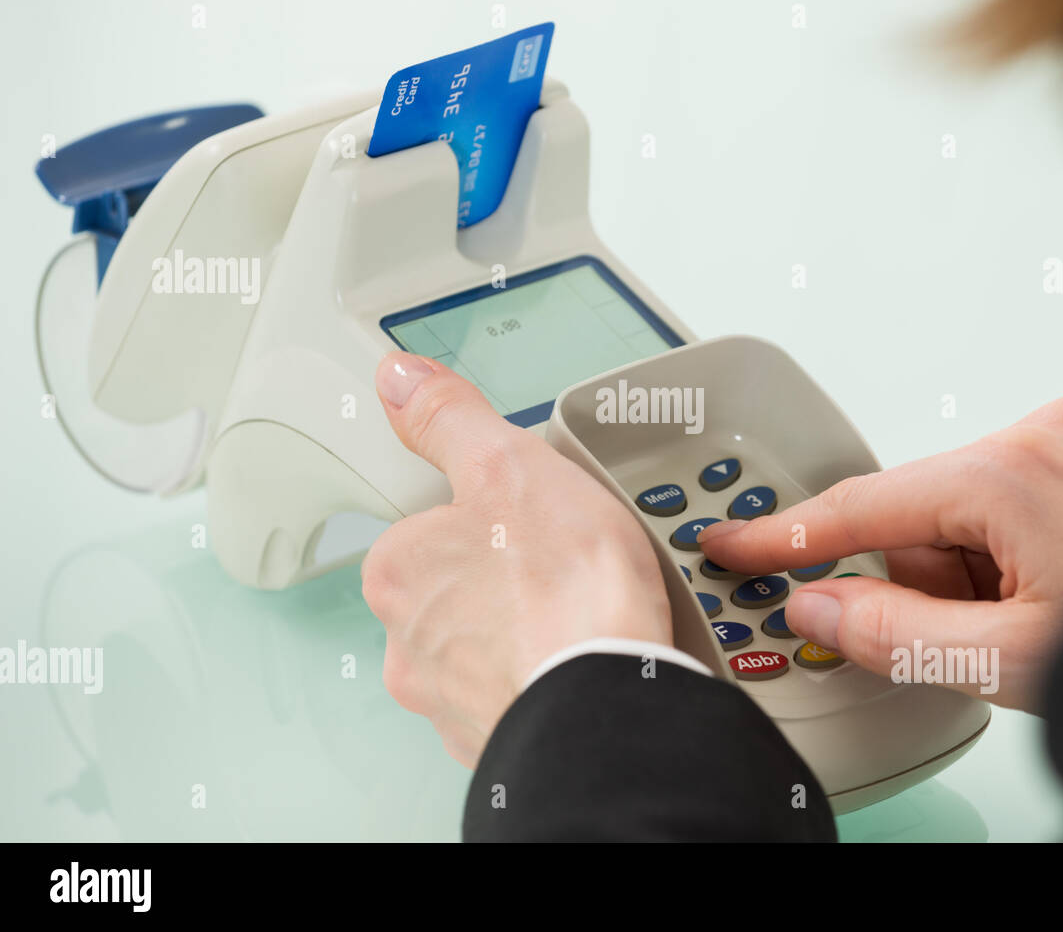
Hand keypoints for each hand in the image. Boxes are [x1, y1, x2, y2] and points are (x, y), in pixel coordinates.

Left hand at [361, 353, 672, 765]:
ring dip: (526, 631)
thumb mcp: (507, 464)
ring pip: (487, 646)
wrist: (609, 701)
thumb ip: (449, 418)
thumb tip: (399, 380)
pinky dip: (546, 678)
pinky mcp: (494, 738)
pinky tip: (585, 659)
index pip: (431, 526)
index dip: (488, 515)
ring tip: (584, 613)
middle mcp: (406, 642)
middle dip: (504, 577)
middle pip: (456, 588)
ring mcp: (449, 699)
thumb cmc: (563, 588)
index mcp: (397, 570)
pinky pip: (519, 692)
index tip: (530, 519)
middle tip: (565, 564)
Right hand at [698, 397, 1062, 711]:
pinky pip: (1000, 500)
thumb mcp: (1007, 661)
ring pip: (957, 508)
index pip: (863, 505)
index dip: (787, 535)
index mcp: (1012, 471)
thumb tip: (816, 609)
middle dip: (914, 577)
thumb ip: (892, 634)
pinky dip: (994, 552)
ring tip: (1022, 622)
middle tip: (960, 634)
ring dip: (960, 570)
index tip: (730, 540)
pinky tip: (1038, 595)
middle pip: (916, 510)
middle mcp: (1043, 434)